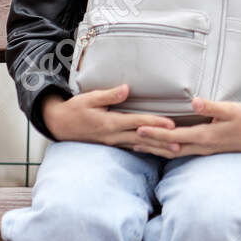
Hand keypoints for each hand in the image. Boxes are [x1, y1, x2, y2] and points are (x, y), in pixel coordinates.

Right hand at [39, 84, 177, 145]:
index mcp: (109, 123)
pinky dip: (146, 150)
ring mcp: (112, 143)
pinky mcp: (112, 145)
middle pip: (142, 139)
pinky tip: (157, 152)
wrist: (59, 125)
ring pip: (139, 147)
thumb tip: (126, 89)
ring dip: (157, 149)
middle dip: (161, 141)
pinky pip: (132, 149)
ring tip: (174, 151)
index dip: (154, 123)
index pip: (136, 122)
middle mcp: (113, 136)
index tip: (170, 124)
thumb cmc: (75, 109)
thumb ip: (109, 95)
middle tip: (180, 143)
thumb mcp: (89, 98)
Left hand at [130, 97, 240, 157]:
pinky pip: (181, 151)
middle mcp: (201, 146)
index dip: (155, 133)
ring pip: (173, 152)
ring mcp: (203, 150)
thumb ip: (212, 106)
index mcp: (204, 136)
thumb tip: (195, 101)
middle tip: (127, 140)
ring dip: (155, 149)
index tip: (138, 130)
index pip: (174, 136)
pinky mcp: (206, 149)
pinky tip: (161, 147)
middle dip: (148, 144)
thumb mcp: (231, 110)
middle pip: (169, 148)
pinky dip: (167, 150)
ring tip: (137, 146)